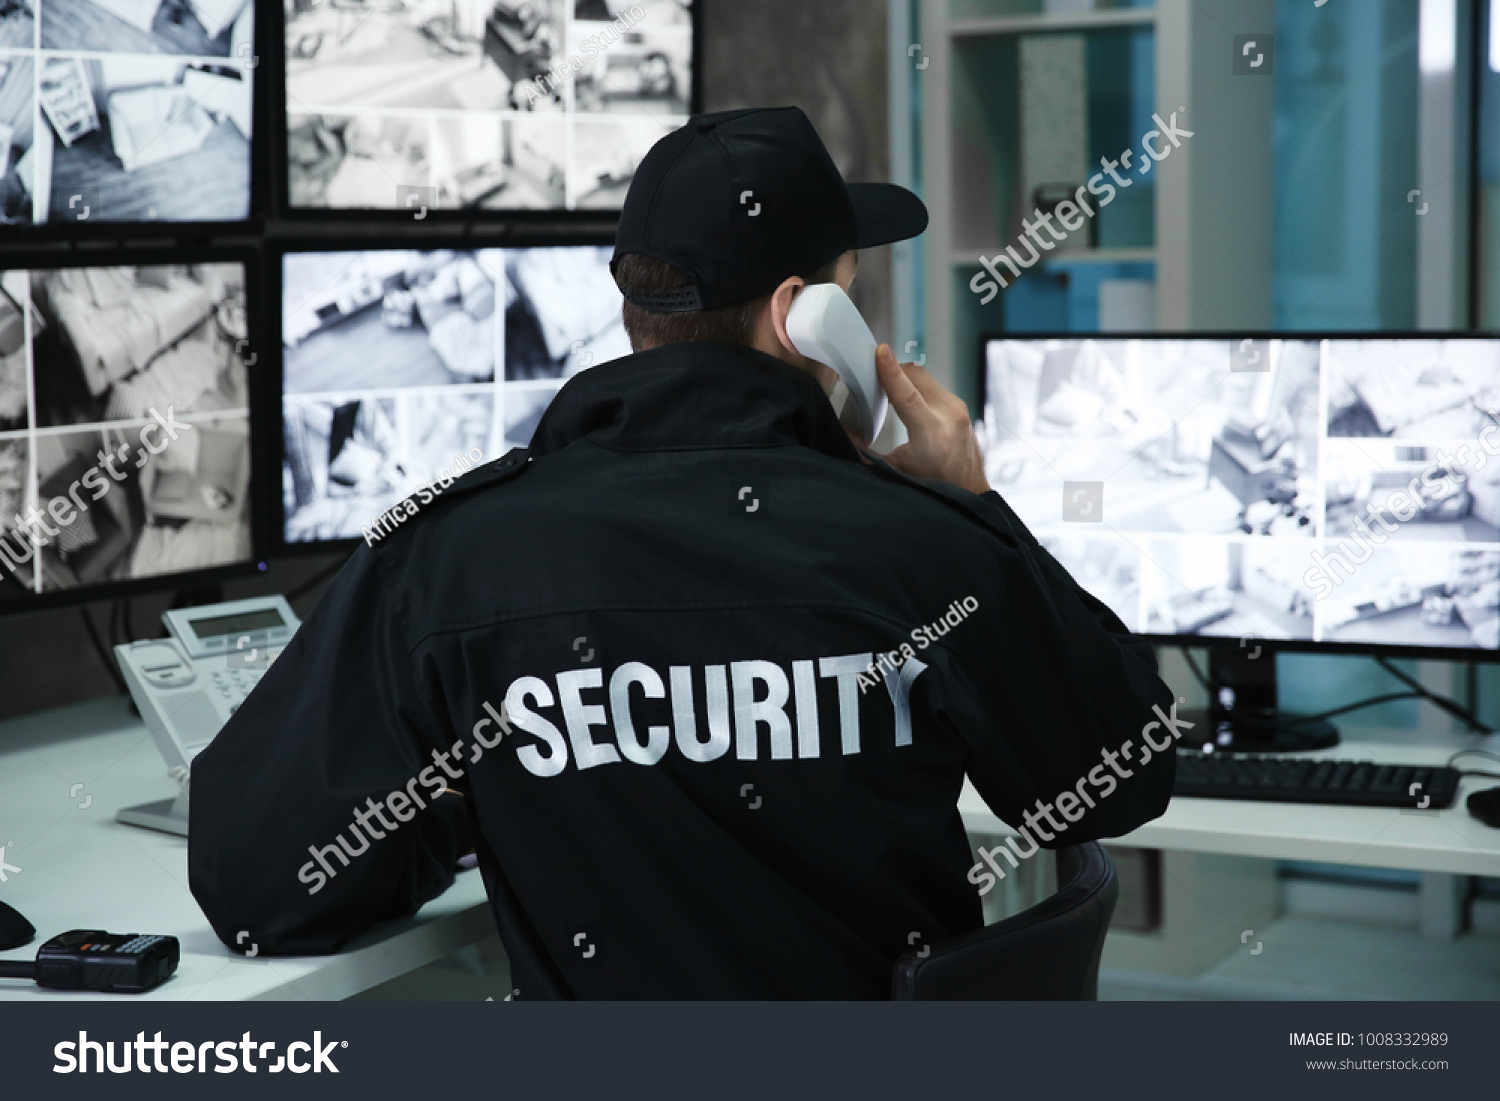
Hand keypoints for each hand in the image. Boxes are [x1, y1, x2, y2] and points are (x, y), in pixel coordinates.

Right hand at [875, 344, 990, 494]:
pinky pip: (934, 385)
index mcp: (931, 434)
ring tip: (888, 388)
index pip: (907, 395)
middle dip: (894, 370)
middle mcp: (949, 416)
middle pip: (916, 376)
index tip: (880, 352)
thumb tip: (846, 431)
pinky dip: (917, 385)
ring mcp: (958, 408)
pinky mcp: (960, 406)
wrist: (967, 489)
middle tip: (873, 374)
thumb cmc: (931, 483)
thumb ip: (867, 452)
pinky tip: (907, 396)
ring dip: (905, 377)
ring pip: (925, 377)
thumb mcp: (895, 470)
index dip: (891, 372)